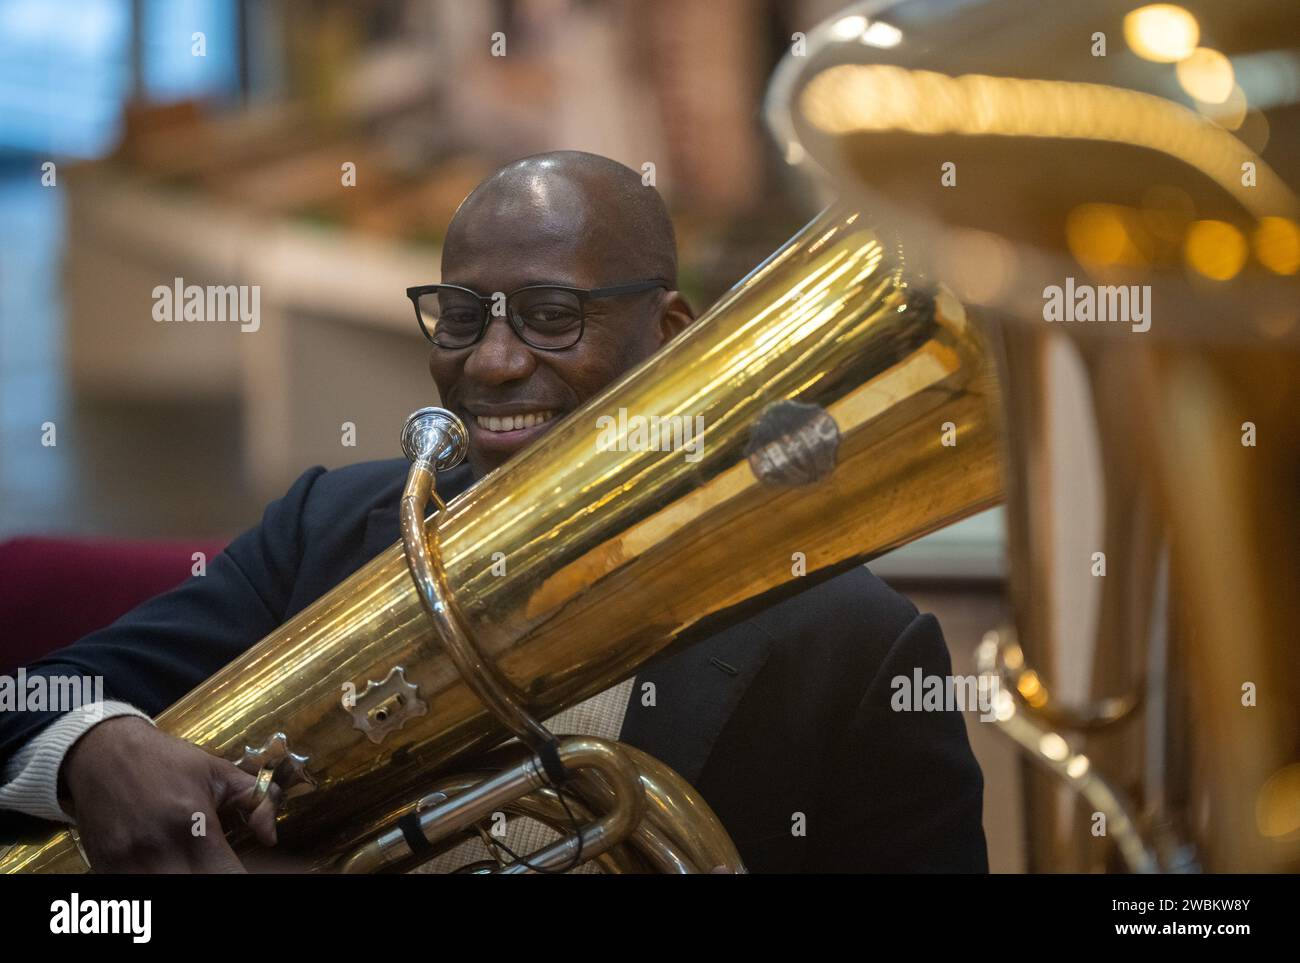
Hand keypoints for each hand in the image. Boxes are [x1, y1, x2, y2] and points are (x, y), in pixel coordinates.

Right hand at [61, 716, 277, 871]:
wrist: (102, 751)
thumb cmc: (167, 761)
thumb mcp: (219, 771)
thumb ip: (257, 800)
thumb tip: (271, 837)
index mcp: (191, 824)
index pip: (224, 876)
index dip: (239, 878)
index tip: (246, 871)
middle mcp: (157, 849)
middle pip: (194, 887)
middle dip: (214, 880)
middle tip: (220, 867)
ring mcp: (125, 863)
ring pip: (156, 897)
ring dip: (184, 882)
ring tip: (195, 866)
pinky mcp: (104, 868)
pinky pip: (131, 892)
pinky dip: (150, 890)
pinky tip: (168, 868)